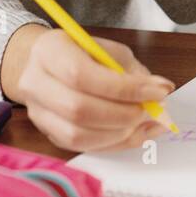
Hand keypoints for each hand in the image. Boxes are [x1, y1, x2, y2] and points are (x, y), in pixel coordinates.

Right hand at [11, 27, 176, 152]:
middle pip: (79, 109)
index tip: (158, 91)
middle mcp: (35, 84)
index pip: (83, 75)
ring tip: (146, 123)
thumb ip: (131, 70)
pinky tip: (135, 134)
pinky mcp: (48, 133)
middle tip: (152, 110)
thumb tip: (160, 91)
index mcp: (50, 52)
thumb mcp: (107, 49)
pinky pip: (81, 147)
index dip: (124, 88)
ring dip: (120, 133)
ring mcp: (38, 113)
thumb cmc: (80, 53)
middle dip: (123, 114)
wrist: (45, 64)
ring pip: (78, 135)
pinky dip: (113, 144)